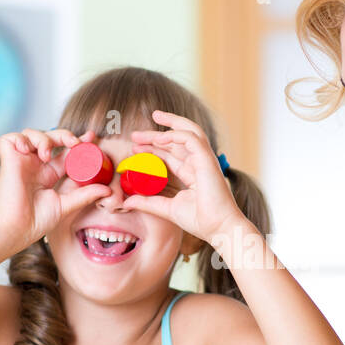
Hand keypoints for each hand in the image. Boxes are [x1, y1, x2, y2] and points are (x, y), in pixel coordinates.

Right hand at [0, 128, 109, 251]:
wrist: (17, 228)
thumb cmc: (36, 221)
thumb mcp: (66, 205)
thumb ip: (85, 195)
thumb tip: (107, 190)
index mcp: (48, 174)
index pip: (64, 151)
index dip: (77, 141)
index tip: (91, 137)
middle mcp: (35, 165)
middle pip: (50, 137)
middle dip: (64, 135)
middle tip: (75, 143)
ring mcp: (21, 161)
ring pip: (31, 134)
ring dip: (43, 137)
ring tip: (47, 154)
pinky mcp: (8, 159)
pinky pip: (9, 139)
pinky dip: (19, 139)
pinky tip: (27, 150)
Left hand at [122, 110, 243, 242]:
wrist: (218, 228)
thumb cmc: (200, 221)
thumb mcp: (167, 209)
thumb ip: (148, 203)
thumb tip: (127, 201)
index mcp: (192, 174)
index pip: (172, 154)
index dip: (154, 148)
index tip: (135, 148)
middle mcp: (198, 163)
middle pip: (177, 141)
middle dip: (156, 135)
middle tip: (136, 134)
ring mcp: (204, 160)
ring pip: (188, 132)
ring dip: (171, 123)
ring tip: (155, 116)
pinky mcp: (207, 160)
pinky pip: (191, 138)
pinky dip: (176, 134)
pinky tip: (160, 137)